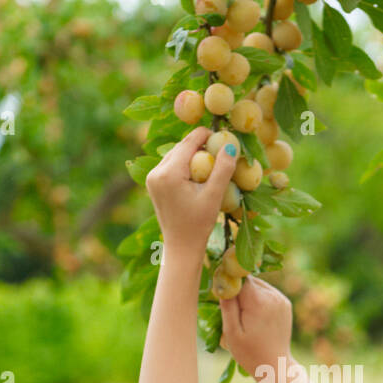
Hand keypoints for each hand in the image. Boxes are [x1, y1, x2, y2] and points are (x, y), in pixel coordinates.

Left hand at [146, 127, 236, 255]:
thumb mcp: (214, 196)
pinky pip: (170, 164)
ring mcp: (151, 177)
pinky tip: (198, 175)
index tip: (224, 138)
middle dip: (201, 145)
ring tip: (211, 164)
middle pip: (181, 146)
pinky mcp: (152, 183)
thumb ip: (223, 169)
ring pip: (175, 154)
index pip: (189, 141)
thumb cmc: (199, 224)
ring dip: (193, 154)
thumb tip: (231, 144)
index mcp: (169, 173)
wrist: (180, 247)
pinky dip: (184, 164)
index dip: (207, 135)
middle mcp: (155, 171)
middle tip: (220, 150)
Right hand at [220, 276, 293, 378]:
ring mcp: (281, 299)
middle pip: (250, 280)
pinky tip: (256, 316)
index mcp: (259, 302)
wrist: (275, 365)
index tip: (224, 296)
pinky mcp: (285, 303)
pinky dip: (259, 299)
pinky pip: (267, 292)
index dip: (230, 283)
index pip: (240, 278)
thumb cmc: (250, 353)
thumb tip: (224, 283)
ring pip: (258, 285)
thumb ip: (228, 306)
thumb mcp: (232, 332)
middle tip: (235, 312)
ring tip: (246, 316)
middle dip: (239, 291)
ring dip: (249, 294)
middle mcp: (273, 296)